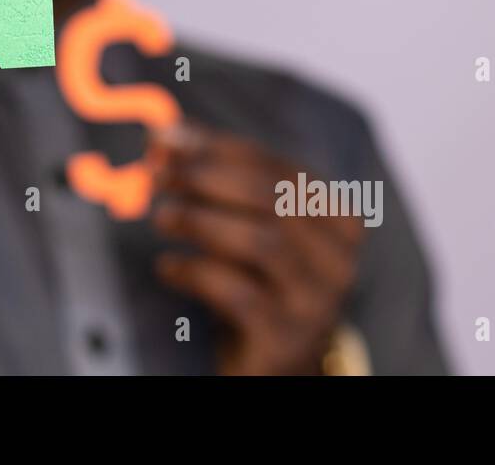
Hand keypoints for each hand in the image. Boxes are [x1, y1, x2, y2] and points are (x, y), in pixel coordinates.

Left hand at [149, 125, 363, 374]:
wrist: (278, 359)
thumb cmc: (259, 277)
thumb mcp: (247, 223)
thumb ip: (214, 175)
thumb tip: (163, 135)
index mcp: (338, 218)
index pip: (278, 166)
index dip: (218, 148)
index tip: (165, 139)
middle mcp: (338, 259)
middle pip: (272, 199)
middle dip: (206, 178)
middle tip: (156, 174)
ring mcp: (316, 301)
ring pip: (262, 243)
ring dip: (201, 221)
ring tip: (162, 217)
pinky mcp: (285, 337)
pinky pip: (239, 293)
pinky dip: (195, 271)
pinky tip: (167, 266)